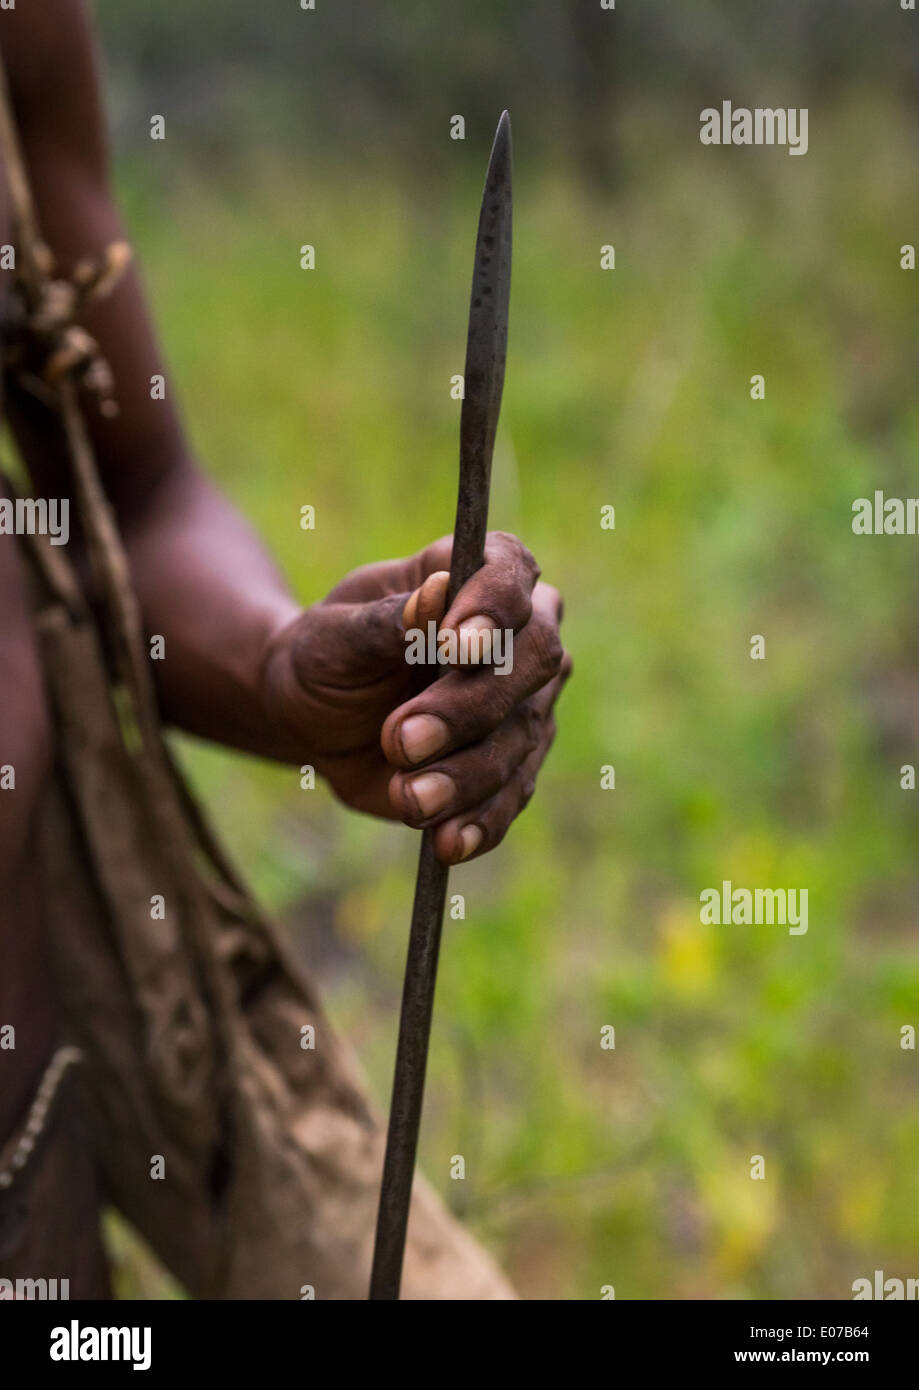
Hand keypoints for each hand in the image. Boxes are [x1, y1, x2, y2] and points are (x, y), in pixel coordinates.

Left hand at [262, 532, 569, 863]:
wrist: (312, 721)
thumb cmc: (325, 656)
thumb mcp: (334, 634)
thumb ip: (387, 620)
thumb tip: (436, 599)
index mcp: (479, 574)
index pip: (512, 573)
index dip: (494, 608)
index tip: (454, 646)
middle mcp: (519, 635)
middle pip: (534, 660)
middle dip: (470, 706)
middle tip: (402, 739)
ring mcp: (524, 705)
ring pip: (520, 738)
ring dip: (464, 776)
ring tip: (406, 798)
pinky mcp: (512, 766)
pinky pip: (510, 798)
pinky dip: (480, 823)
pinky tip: (448, 842)